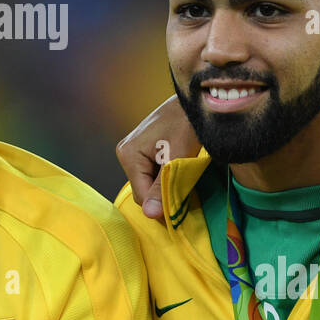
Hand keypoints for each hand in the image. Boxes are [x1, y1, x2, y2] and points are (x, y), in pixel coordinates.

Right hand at [115, 95, 199, 219]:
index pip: (141, 195)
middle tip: (186, 194)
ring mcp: (132, 151)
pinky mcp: (142, 150)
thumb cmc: (186, 127)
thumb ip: (162, 188)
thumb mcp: (176, 160)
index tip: (181, 211)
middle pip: (143, 190)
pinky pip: (151, 173)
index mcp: (128, 156)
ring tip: (184, 180)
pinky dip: (164, 177)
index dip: (161, 205)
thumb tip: (150, 214)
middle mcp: (125, 153)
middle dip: (163, 195)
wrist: (194, 104)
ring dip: (165, 186)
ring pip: (148, 183)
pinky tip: (178, 173)